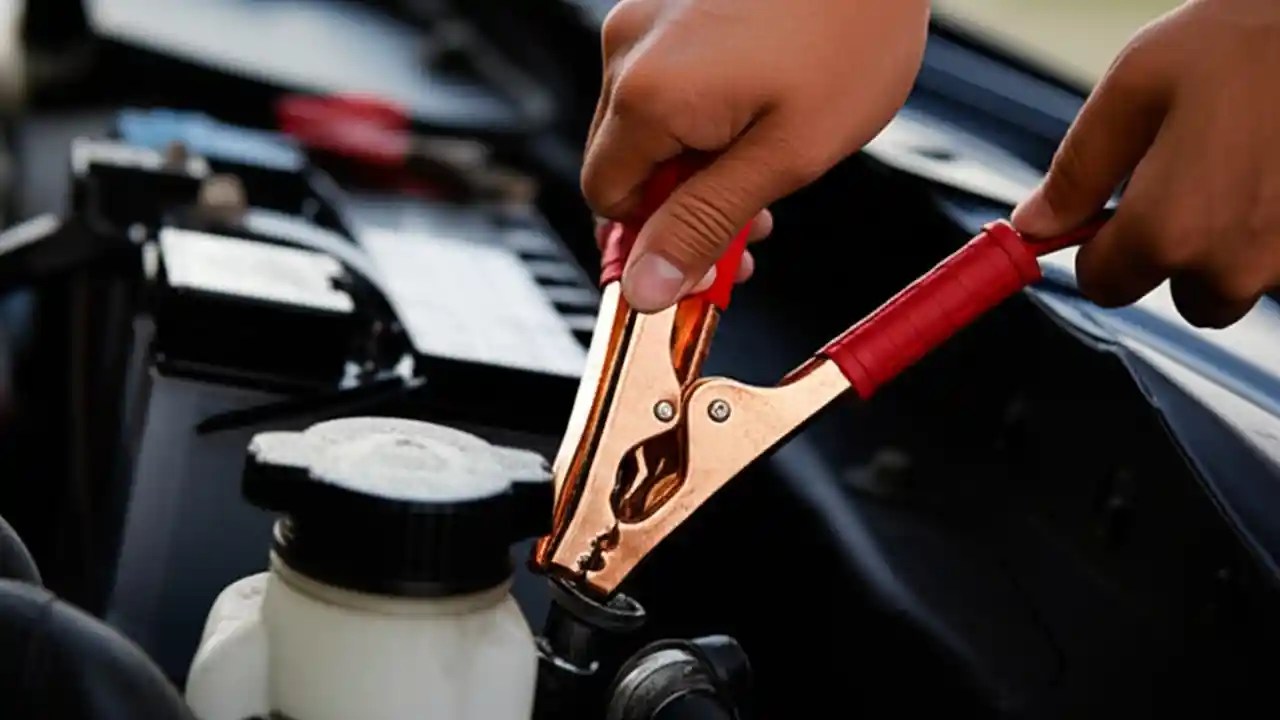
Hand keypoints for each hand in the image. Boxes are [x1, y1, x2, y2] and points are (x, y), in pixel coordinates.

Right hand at [583, 0, 930, 311]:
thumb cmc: (852, 32)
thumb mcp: (785, 157)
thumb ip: (705, 227)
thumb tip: (646, 288)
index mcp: (649, 94)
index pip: (607, 201)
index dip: (653, 243)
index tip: (704, 267)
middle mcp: (630, 49)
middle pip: (623, 164)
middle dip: (681, 206)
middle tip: (749, 226)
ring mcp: (647, 18)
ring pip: (646, 125)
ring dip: (694, 161)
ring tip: (764, 164)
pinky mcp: (671, 3)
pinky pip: (665, 82)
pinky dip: (699, 114)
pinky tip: (755, 115)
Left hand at [1013, 0, 1279, 327]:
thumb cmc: (1247, 43)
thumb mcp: (1136, 89)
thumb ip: (1077, 170)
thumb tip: (1035, 223)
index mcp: (1169, 231)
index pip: (1103, 284)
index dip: (1097, 246)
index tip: (1107, 213)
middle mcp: (1233, 264)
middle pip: (1177, 294)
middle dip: (1170, 249)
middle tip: (1187, 175)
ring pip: (1234, 282)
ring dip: (1227, 243)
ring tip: (1239, 166)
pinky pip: (1277, 259)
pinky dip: (1271, 228)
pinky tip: (1271, 172)